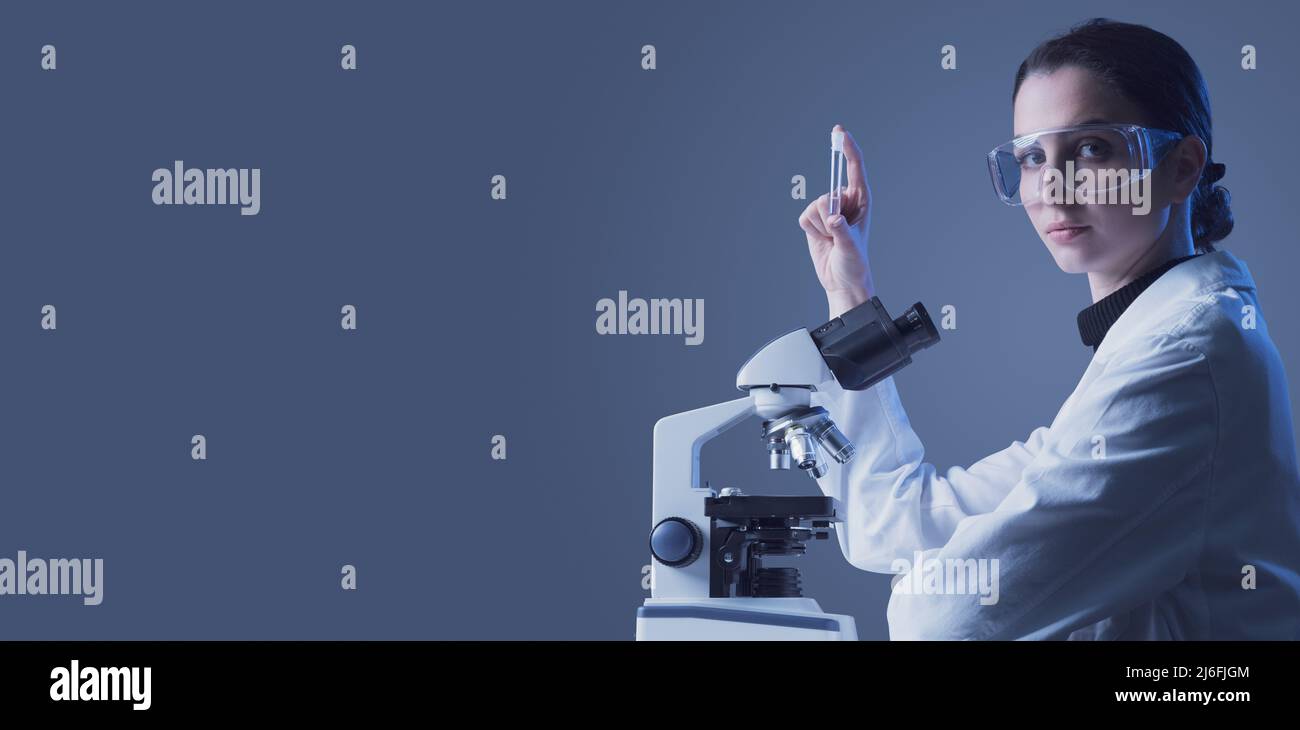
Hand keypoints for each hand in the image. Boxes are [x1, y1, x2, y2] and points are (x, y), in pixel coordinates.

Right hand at [799, 124, 874, 317]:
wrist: (841, 281)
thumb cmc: (854, 264)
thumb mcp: (851, 248)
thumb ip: (841, 231)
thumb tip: (833, 218)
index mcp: (862, 201)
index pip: (854, 168)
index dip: (847, 148)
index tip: (839, 132)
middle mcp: (845, 202)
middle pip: (827, 193)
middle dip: (828, 215)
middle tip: (836, 232)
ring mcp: (828, 211)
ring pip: (813, 206)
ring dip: (819, 227)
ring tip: (830, 239)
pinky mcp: (814, 221)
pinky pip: (804, 217)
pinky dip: (810, 230)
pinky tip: (821, 240)